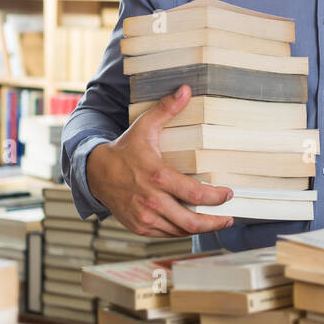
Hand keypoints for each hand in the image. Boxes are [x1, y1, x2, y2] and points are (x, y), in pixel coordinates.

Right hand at [86, 84, 235, 237]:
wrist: (94, 172)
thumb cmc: (125, 149)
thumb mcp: (145, 127)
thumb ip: (167, 109)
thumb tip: (185, 89)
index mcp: (157, 177)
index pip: (195, 194)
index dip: (216, 198)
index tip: (229, 194)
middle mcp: (151, 201)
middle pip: (191, 220)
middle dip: (214, 222)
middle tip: (229, 218)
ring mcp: (144, 217)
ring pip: (180, 230)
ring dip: (200, 228)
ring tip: (216, 223)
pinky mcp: (138, 226)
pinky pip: (166, 234)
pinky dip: (181, 231)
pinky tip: (192, 225)